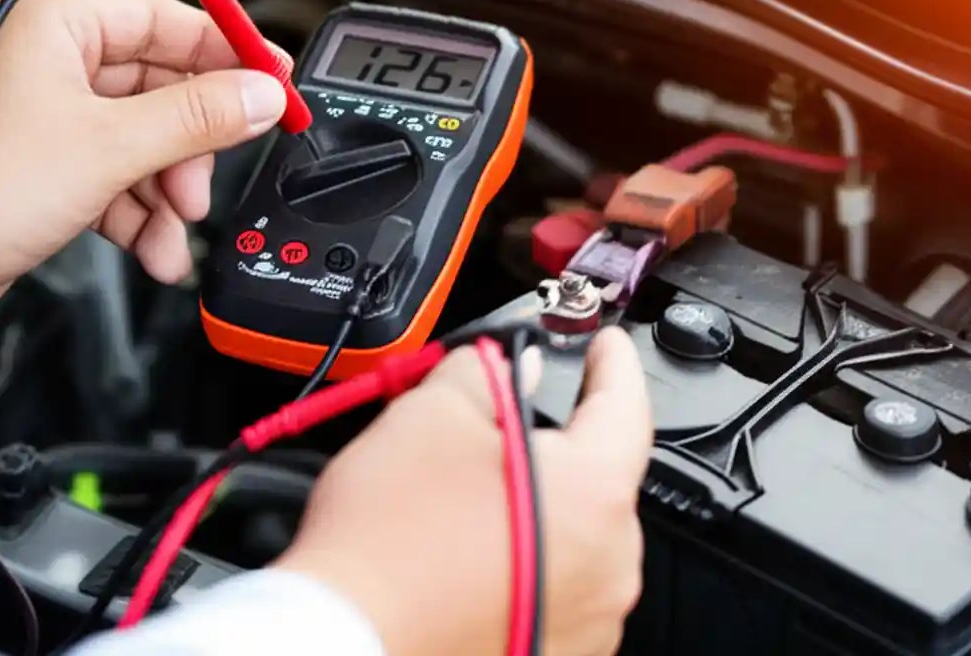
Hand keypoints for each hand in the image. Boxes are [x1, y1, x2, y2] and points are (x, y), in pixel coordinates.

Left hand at [0, 0, 287, 315]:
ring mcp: (40, 113)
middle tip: (206, 184)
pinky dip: (139, 213)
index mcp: (50, 24)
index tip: (274, 85)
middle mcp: (43, 59)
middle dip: (191, 152)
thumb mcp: (109, 149)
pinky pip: (114, 174)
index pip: (167, 20)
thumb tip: (260, 95)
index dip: (229, 56)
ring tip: (171, 234)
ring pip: (143, 141)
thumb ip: (198, 118)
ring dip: (168, 195)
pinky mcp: (40, 163)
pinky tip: (149, 246)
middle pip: (161, 89)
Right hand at [277, 327, 653, 655]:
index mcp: (595, 494)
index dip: (614, 364)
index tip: (606, 346)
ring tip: (467, 503)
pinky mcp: (558, 652)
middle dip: (554, 445)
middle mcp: (610, 565)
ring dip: (536, 510)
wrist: (344, 645)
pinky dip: (525, 564)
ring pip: (575, 536)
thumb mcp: (432, 414)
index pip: (626, 407)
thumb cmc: (387, 546)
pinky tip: (471, 554)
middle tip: (501, 428)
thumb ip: (490, 373)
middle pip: (595, 477)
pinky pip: (556, 589)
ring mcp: (588, 619)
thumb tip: (510, 369)